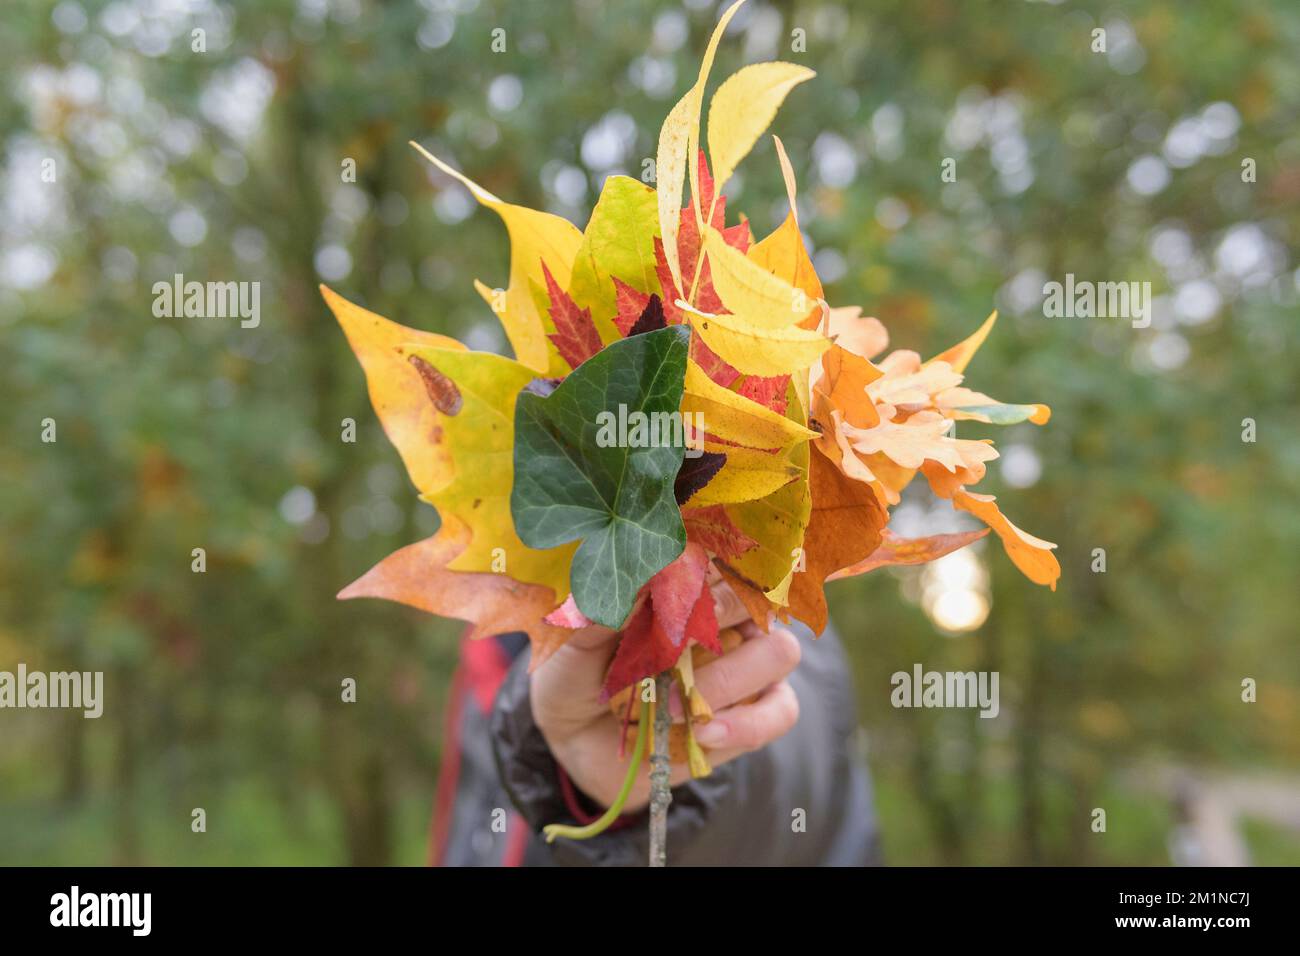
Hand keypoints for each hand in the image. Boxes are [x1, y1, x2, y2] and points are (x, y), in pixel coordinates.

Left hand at [530, 581, 801, 811]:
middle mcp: (726, 617)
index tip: (667, 590)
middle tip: (667, 650)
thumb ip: (592, 622)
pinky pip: (781, 710)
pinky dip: (746, 723)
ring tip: (671, 705)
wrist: (578, 741)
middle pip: (757, 597)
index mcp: (687, 584)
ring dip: (725, 680)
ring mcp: (747, 665)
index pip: (720, 553)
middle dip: (717, 621)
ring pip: (778, 652)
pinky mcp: (754, 714)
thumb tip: (622, 594)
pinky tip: (705, 733)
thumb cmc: (578, 677)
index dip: (705, 568)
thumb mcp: (569, 650)